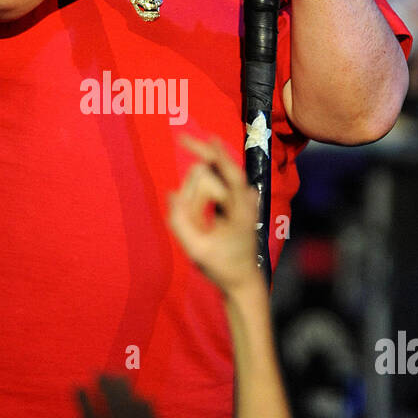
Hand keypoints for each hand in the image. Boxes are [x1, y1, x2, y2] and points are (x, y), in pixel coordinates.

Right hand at [166, 134, 260, 297]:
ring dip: (196, 200)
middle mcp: (246, 200)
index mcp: (242, 211)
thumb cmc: (221, 266)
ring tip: (202, 230)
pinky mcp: (238, 201)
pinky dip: (200, 193)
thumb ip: (180, 224)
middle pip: (212, 177)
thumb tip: (171, 194)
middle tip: (195, 224)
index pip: (231, 174)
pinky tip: (203, 215)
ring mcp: (244, 199)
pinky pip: (215, 185)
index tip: (205, 138)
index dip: (217, 155)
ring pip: (211, 181)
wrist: (243, 279)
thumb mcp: (196, 250)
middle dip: (193, 196)